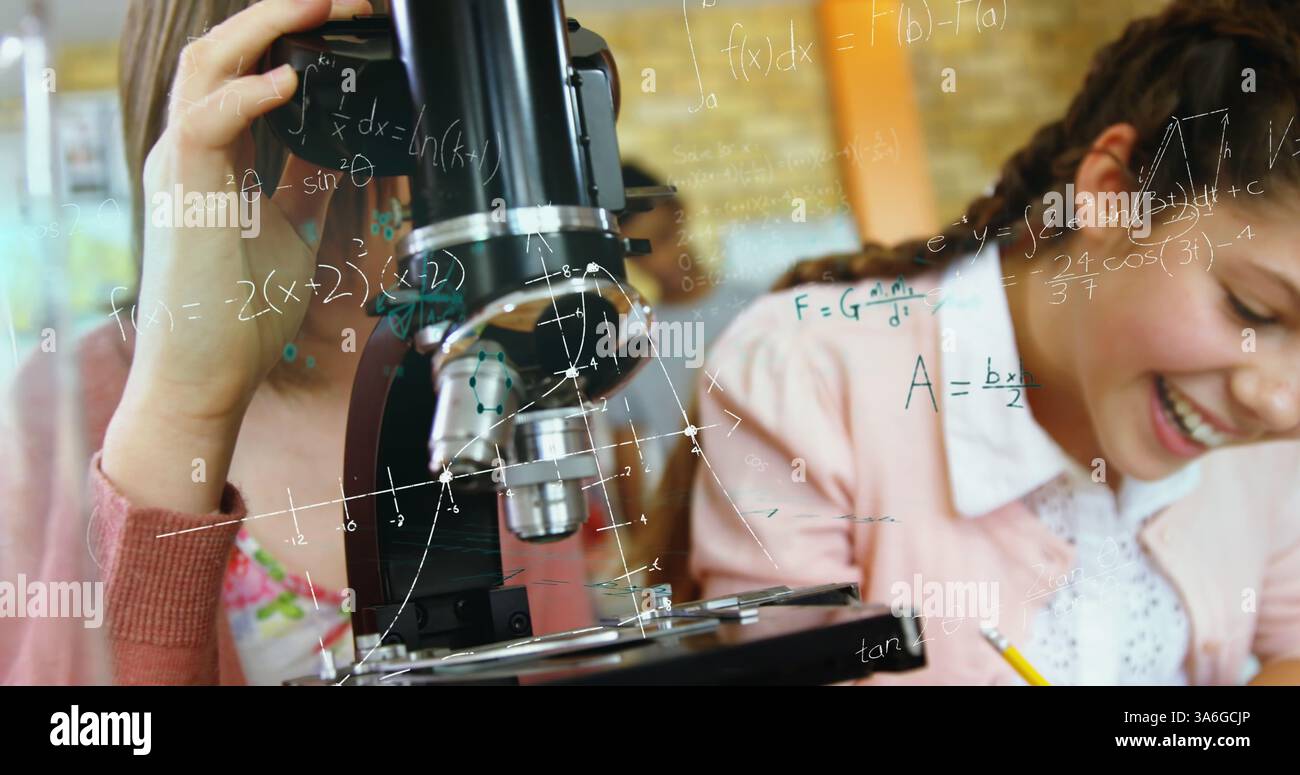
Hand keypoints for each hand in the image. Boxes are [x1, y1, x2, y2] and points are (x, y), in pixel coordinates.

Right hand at [104, 0, 370, 512]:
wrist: (204, 374)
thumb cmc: (239, 312)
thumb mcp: (292, 232)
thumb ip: (306, 185)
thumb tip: (339, 149)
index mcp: (216, 156)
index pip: (244, 70)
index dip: (288, 37)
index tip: (344, 19)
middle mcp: (192, 149)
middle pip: (222, 50)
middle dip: (279, 16)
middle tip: (338, 0)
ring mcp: (181, 166)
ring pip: (206, 66)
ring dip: (264, 30)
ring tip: (318, 8)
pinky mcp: (184, 193)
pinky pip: (206, 121)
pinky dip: (248, 95)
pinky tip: (288, 82)